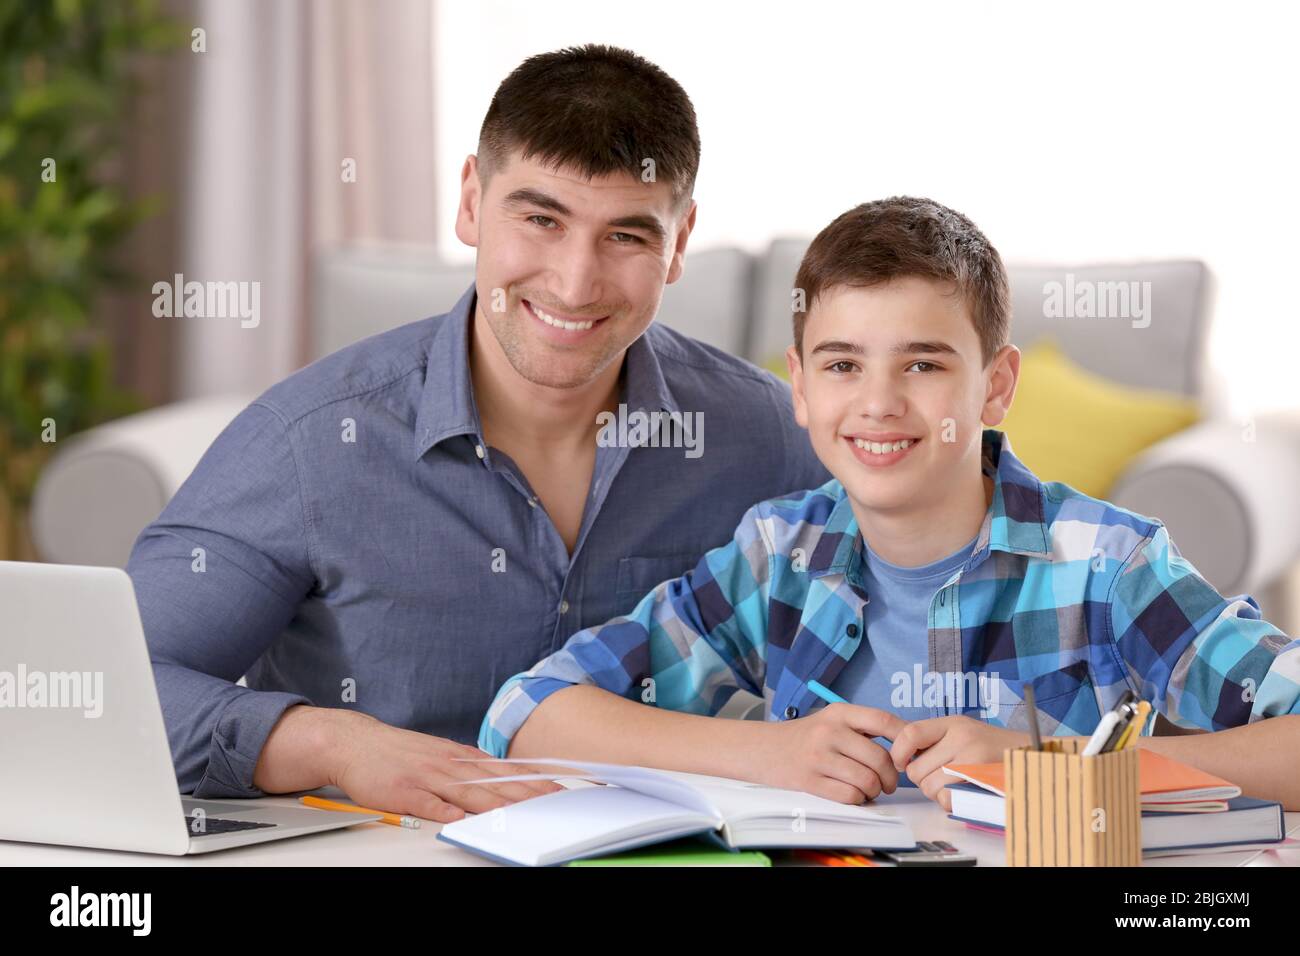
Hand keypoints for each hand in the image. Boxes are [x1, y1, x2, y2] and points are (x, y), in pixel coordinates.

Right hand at [327, 711, 564, 822]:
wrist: (356, 741)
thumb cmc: (400, 751)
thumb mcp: (441, 753)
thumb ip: (470, 767)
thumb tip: (501, 778)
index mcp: (459, 757)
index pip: (503, 770)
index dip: (531, 781)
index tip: (556, 790)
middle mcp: (448, 765)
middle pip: (493, 782)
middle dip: (525, 793)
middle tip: (552, 802)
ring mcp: (427, 778)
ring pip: (467, 792)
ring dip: (495, 802)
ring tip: (520, 811)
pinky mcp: (403, 792)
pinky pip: (427, 803)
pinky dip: (444, 810)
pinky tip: (460, 818)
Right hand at [752, 703, 907, 803]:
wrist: (763, 749)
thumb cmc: (805, 737)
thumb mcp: (831, 720)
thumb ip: (862, 728)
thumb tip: (904, 745)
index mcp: (839, 713)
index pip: (883, 721)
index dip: (904, 738)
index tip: (909, 753)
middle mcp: (829, 731)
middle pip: (879, 758)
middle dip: (891, 776)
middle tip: (888, 782)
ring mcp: (818, 756)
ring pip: (867, 780)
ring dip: (875, 790)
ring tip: (870, 789)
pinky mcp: (810, 780)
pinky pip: (849, 795)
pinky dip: (858, 799)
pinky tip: (853, 795)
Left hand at [890, 716, 1028, 809]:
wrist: (1029, 757)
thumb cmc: (991, 748)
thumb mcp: (962, 732)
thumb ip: (933, 740)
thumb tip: (898, 754)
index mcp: (952, 723)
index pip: (910, 733)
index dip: (898, 752)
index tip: (901, 762)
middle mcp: (961, 737)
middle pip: (916, 769)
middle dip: (922, 779)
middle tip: (937, 776)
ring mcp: (973, 757)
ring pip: (930, 787)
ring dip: (936, 792)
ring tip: (952, 783)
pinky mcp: (982, 778)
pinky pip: (948, 799)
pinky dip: (950, 802)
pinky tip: (962, 792)